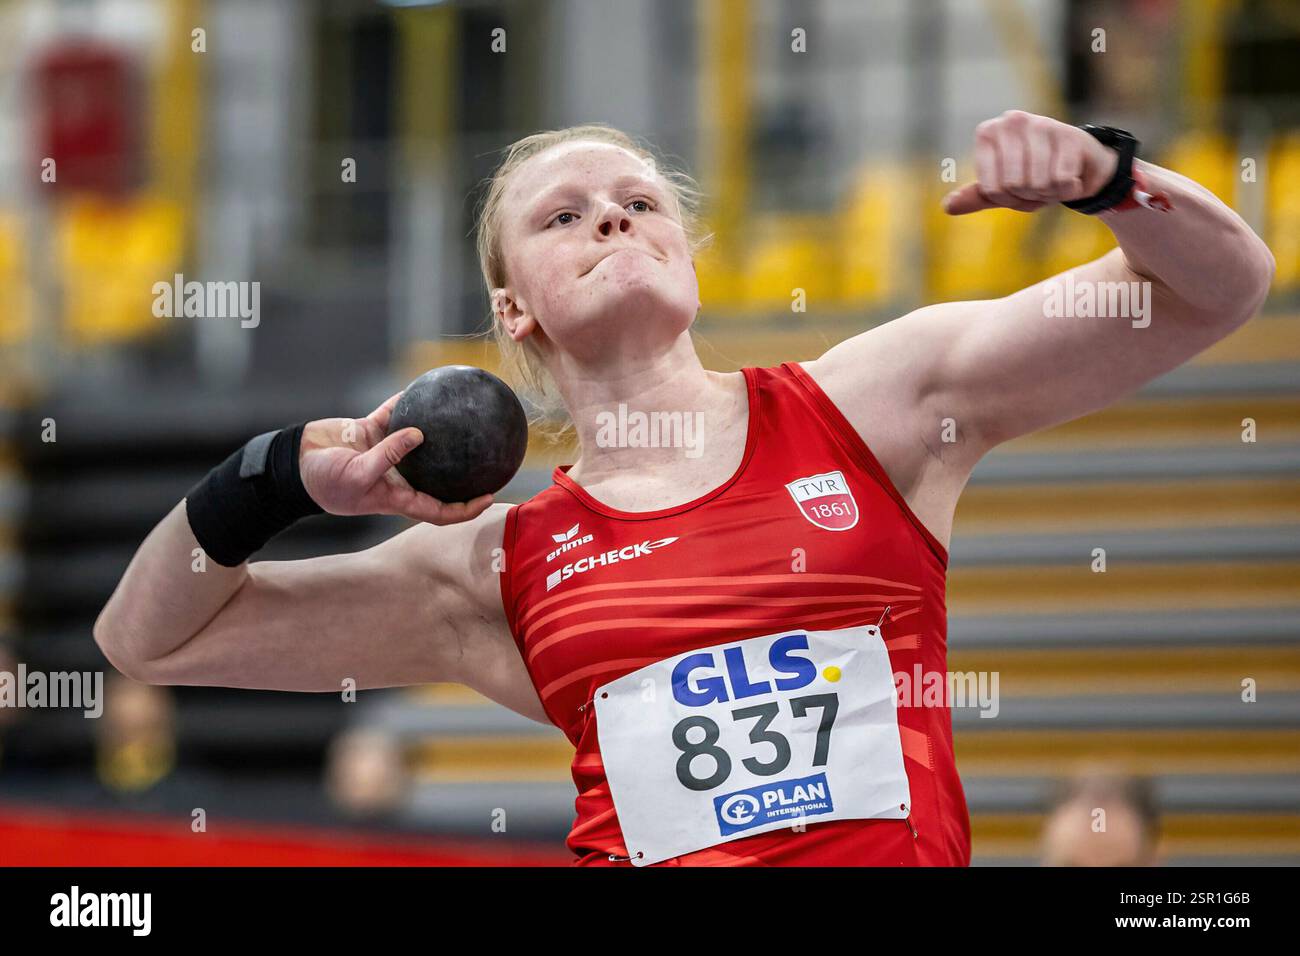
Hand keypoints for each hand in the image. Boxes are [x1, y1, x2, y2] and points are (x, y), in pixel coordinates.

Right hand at [299, 392, 493, 524]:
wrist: (294, 462)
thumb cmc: (324, 481)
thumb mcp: (357, 474)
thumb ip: (388, 455)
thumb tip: (419, 434)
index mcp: (398, 497)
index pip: (440, 511)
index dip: (466, 508)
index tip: (489, 496)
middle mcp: (398, 477)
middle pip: (439, 478)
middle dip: (463, 473)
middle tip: (490, 457)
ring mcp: (387, 453)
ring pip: (421, 441)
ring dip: (439, 431)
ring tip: (463, 413)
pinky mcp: (372, 431)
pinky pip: (397, 414)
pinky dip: (409, 401)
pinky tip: (426, 385)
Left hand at [942, 111, 1119, 214]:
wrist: (1077, 168)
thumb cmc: (1032, 177)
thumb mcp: (1001, 189)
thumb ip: (976, 196)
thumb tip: (947, 206)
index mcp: (987, 133)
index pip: (991, 188)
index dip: (1006, 198)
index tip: (1015, 189)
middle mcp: (1011, 121)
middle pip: (1014, 185)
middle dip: (1028, 195)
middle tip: (1037, 185)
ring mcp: (1041, 123)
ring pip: (1038, 182)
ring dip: (1049, 192)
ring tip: (1053, 180)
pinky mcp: (1069, 134)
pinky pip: (1061, 179)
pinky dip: (1068, 188)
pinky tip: (1070, 176)